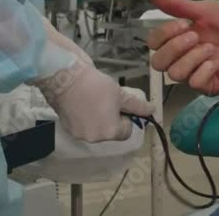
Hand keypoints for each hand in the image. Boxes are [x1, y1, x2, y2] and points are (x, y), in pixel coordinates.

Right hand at [35, 61, 154, 141]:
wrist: (67, 81)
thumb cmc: (97, 87)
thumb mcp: (121, 95)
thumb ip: (137, 107)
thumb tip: (152, 110)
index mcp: (110, 132)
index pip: (126, 132)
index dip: (127, 118)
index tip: (121, 105)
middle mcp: (95, 138)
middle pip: (111, 132)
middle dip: (113, 119)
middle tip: (108, 102)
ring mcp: (79, 135)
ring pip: (97, 130)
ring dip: (99, 120)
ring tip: (94, 102)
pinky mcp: (68, 129)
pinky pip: (83, 127)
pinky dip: (86, 119)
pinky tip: (83, 105)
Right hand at [147, 0, 218, 94]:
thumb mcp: (202, 10)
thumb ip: (176, 4)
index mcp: (177, 39)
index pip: (153, 44)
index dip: (164, 35)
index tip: (185, 23)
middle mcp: (182, 58)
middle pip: (158, 63)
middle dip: (175, 48)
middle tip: (196, 36)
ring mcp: (194, 73)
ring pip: (175, 74)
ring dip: (193, 58)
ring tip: (212, 48)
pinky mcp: (208, 85)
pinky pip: (195, 83)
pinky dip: (205, 71)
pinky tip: (218, 63)